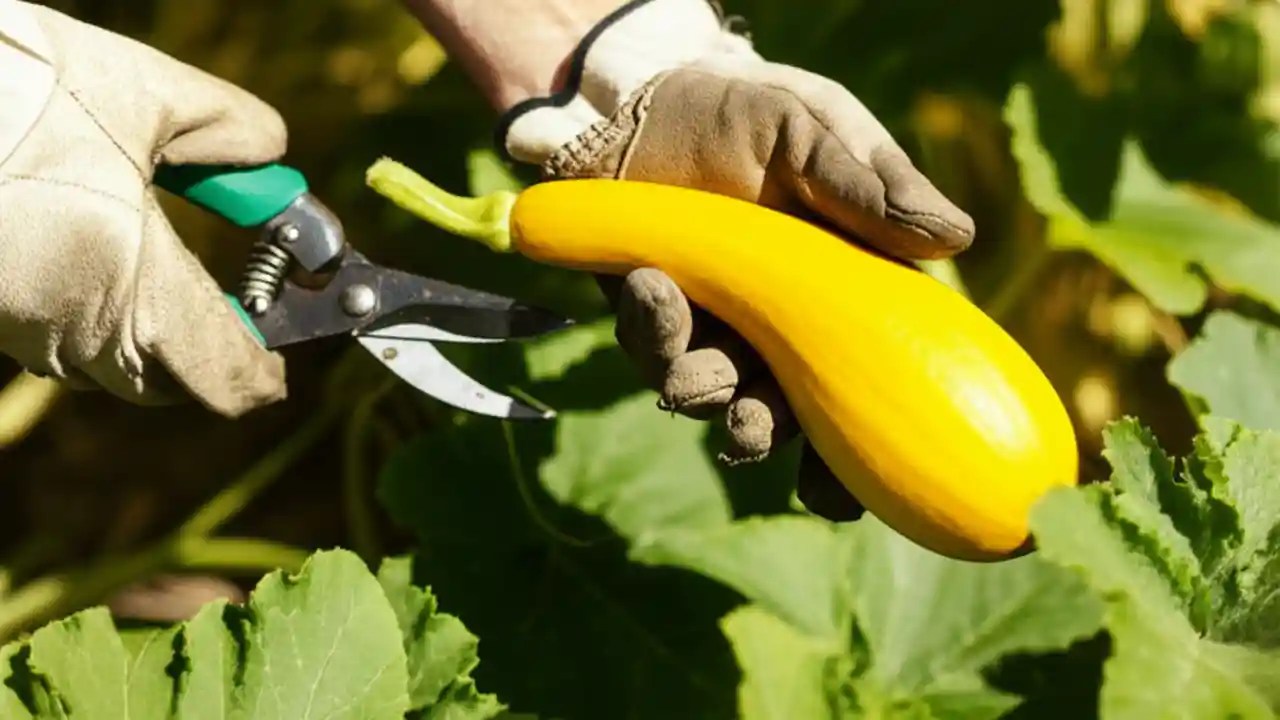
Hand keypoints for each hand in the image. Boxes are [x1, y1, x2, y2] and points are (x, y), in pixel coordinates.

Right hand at [0, 3, 288, 416]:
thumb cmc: (14, 86)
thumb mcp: (145, 92)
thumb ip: (229, 130)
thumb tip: (273, 152)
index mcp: (135, 289)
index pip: (224, 380)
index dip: (264, 374)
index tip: (284, 356)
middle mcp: (75, 329)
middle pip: (167, 382)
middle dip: (211, 350)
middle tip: (240, 296)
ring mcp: (19, 326)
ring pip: (106, 360)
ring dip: (151, 328)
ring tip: (162, 249)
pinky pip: (54, 331)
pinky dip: (93, 303)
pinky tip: (94, 236)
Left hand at [499, 0, 974, 518]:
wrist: (652, 95)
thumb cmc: (752, 113)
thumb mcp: (820, 133)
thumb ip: (873, 185)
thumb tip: (953, 238)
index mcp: (844, 300)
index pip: (869, 388)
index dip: (864, 454)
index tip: (850, 492)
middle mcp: (782, 332)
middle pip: (783, 419)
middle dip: (764, 434)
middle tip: (750, 426)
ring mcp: (715, 328)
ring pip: (709, 394)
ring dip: (700, 387)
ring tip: (688, 366)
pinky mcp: (652, 317)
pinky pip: (652, 347)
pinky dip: (653, 324)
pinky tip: (650, 281)